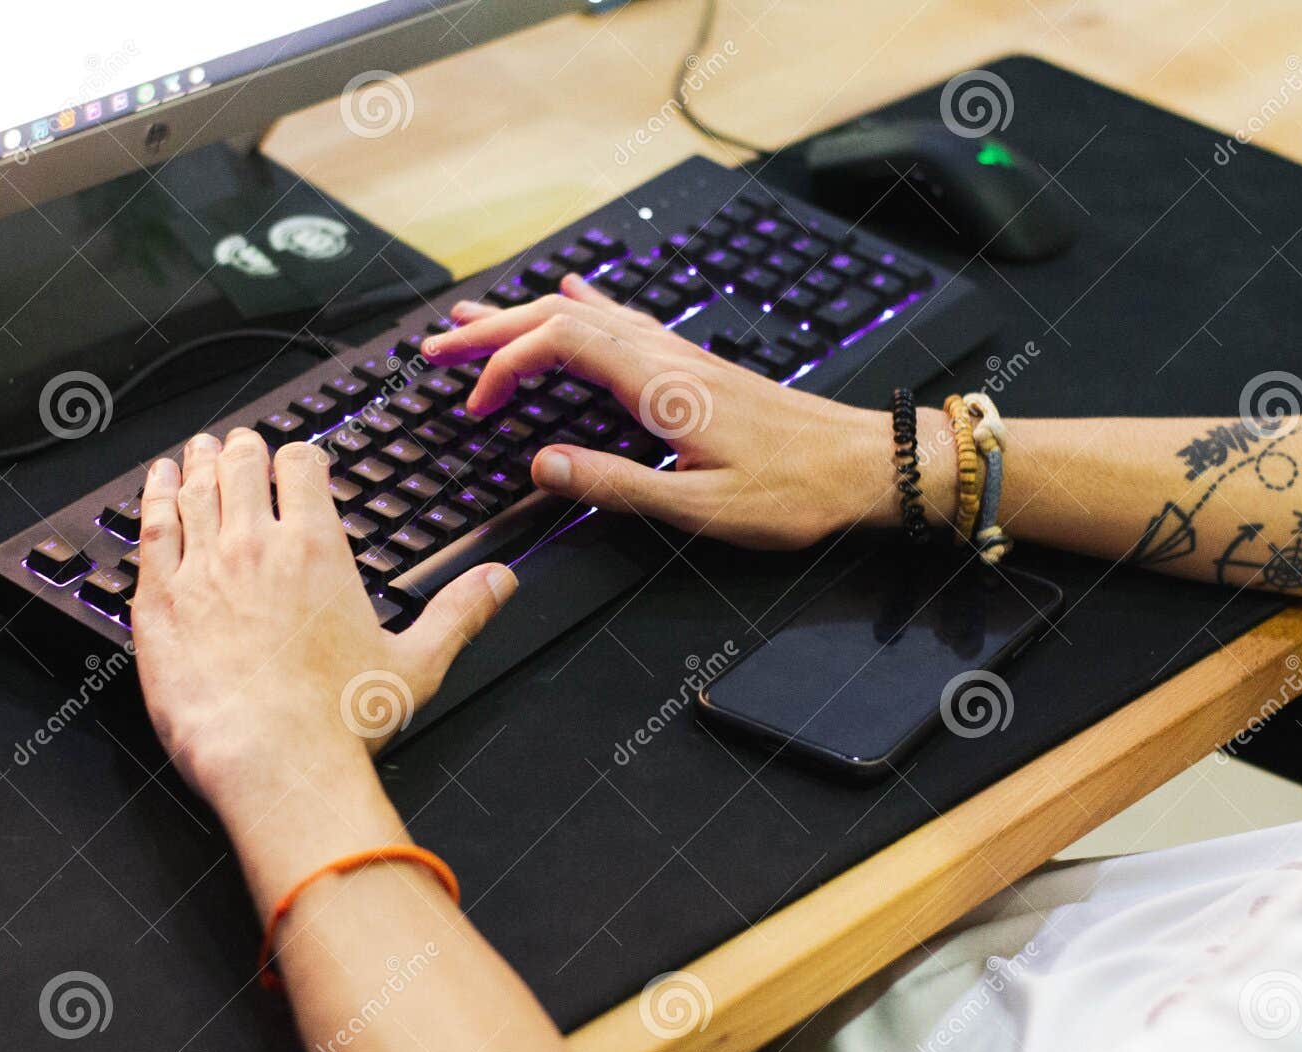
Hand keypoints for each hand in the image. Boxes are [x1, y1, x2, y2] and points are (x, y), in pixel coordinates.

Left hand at [131, 431, 516, 815]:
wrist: (274, 763)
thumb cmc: (339, 723)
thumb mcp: (416, 664)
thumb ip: (459, 612)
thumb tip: (499, 580)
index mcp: (316, 549)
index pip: (302, 467)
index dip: (299, 455)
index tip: (297, 460)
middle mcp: (256, 545)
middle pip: (242, 467)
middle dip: (245, 449)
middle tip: (241, 444)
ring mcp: (202, 568)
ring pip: (195, 488)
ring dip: (199, 461)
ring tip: (200, 448)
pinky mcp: (160, 602)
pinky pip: (153, 529)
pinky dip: (154, 496)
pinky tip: (156, 483)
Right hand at [421, 274, 917, 548]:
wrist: (866, 466)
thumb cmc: (795, 491)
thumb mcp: (699, 507)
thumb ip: (615, 485)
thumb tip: (540, 463)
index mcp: (659, 386)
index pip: (557, 343)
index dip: (502, 366)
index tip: (473, 406)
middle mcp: (665, 356)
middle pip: (560, 317)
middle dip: (490, 328)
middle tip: (435, 346)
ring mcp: (680, 355)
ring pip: (586, 313)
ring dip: (524, 316)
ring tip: (474, 321)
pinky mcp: (693, 365)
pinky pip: (623, 319)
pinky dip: (581, 307)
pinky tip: (572, 294)